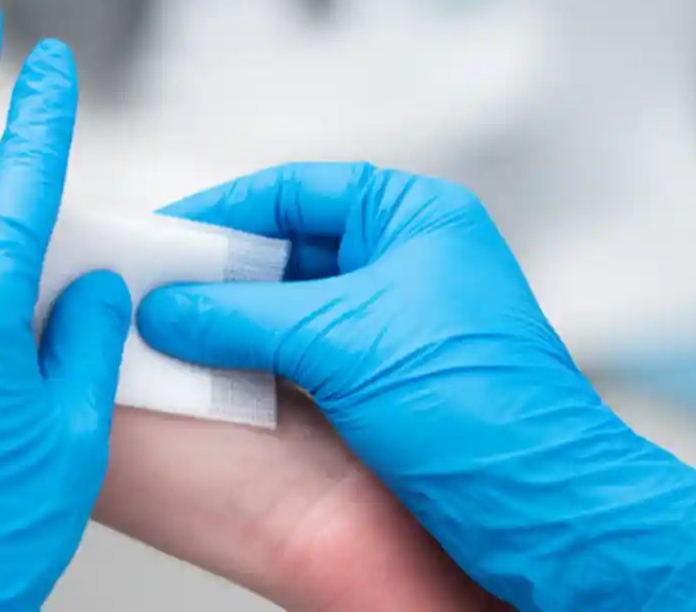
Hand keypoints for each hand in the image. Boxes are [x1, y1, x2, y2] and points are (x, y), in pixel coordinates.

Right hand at [138, 163, 695, 610]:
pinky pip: (304, 349)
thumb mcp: (338, 342)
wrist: (536, 506)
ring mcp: (398, 318)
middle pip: (290, 245)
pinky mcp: (387, 374)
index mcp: (416, 217)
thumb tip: (166, 307)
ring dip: (237, 317)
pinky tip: (216, 370)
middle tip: (159, 289)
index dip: (224, 210)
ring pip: (293, 302)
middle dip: (224, 270)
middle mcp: (409, 258)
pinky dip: (259, 355)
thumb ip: (240, 317)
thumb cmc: (477, 406)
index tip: (167, 236)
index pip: (296, 189)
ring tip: (175, 330)